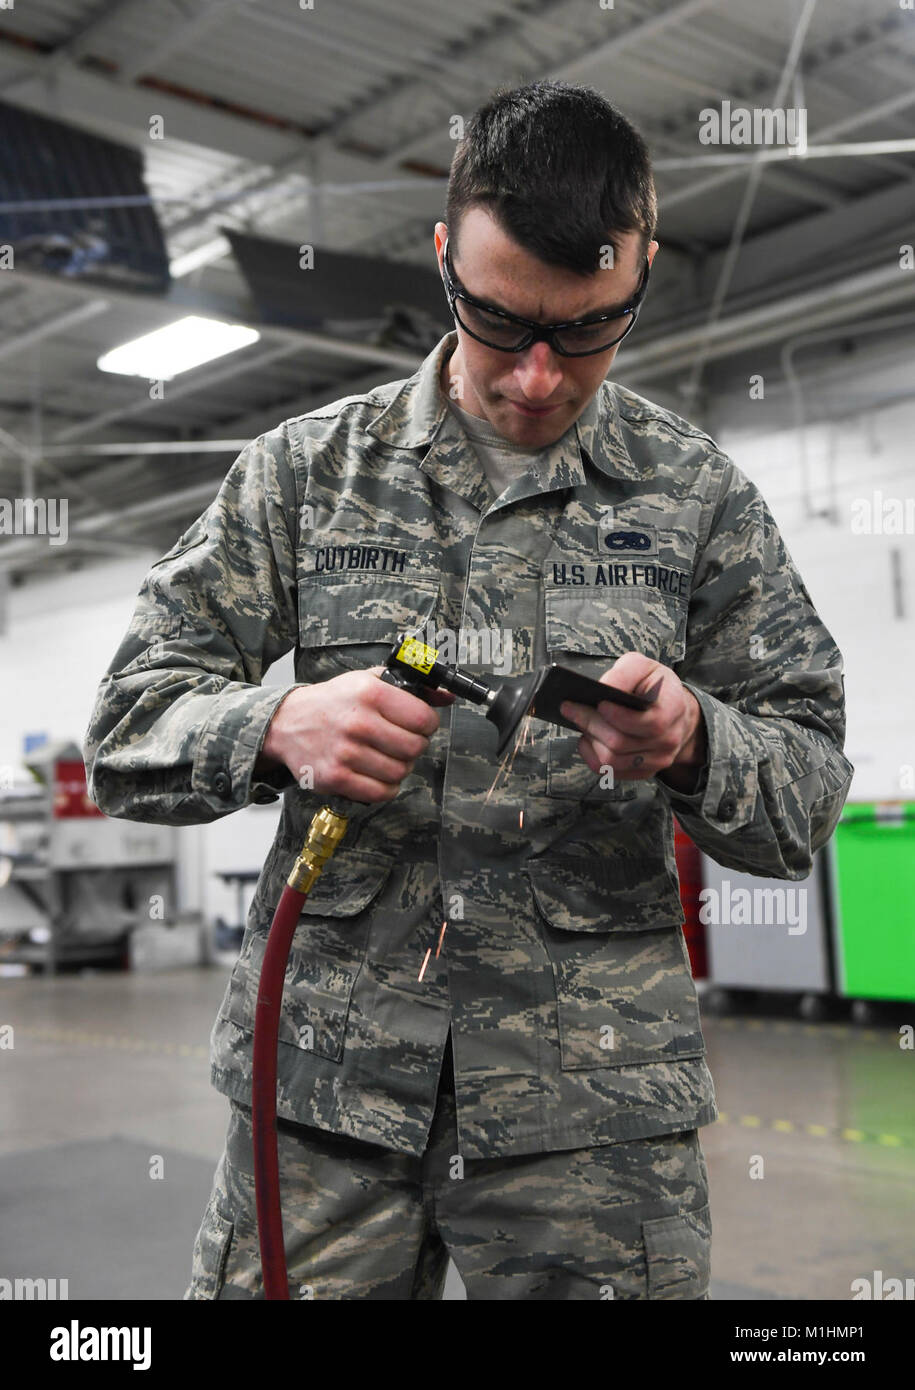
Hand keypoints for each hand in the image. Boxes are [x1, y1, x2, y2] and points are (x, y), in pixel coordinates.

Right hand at [258, 667, 454, 802]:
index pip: (423, 719)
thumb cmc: (332, 702)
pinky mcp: (336, 777)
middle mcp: (358, 723)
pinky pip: (381, 792)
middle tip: (402, 742)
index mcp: (369, 693)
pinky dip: (386, 787)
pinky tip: (377, 773)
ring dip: (399, 767)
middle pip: (414, 748)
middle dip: (414, 747)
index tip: (419, 725)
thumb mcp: (367, 681)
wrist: (286, 724)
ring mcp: (346, 753)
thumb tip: (448, 697)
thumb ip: (410, 688)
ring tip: (386, 756)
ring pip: (400, 772)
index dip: (427, 724)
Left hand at [558, 651, 706, 790]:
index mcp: (673, 709)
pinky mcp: (643, 771)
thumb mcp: (642, 666)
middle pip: (620, 742)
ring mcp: (657, 760)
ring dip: (589, 739)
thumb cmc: (654, 685)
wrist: (674, 710)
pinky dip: (591, 754)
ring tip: (580, 721)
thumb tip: (601, 689)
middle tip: (570, 707)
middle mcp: (669, 739)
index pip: (648, 723)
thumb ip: (623, 675)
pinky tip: (587, 738)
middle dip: (590, 723)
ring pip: (611, 760)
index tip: (599, 703)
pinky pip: (609, 771)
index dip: (618, 716)